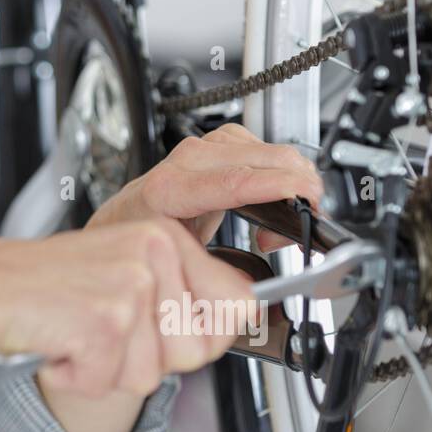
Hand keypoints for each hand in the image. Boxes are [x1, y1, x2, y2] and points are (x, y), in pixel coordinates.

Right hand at [0, 217, 254, 399]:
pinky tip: (61, 342)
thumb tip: (241, 315)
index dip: (209, 334)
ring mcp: (130, 283)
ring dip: (109, 369)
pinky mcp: (103, 318)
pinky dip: (79, 376)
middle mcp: (153, 251)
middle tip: (107, 330)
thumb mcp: (125, 270)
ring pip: (153, 373)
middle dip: (149, 358)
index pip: (239, 303)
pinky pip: (109, 382)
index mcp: (164, 234)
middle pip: (198, 349)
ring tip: (79, 331)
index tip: (170, 332)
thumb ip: (180, 294)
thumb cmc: (45, 283)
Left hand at [87, 123, 323, 250]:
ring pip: (264, 147)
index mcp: (170, 190)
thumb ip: (214, 271)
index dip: (277, 185)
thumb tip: (250, 287)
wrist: (125, 218)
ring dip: (290, 175)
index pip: (233, 181)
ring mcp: (200, 148)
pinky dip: (277, 166)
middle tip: (306, 216)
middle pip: (259, 157)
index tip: (307, 195)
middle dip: (298, 183)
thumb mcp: (180, 261)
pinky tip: (275, 188)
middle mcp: (185, 162)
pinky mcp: (214, 144)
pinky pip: (259, 145)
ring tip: (286, 211)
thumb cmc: (147, 238)